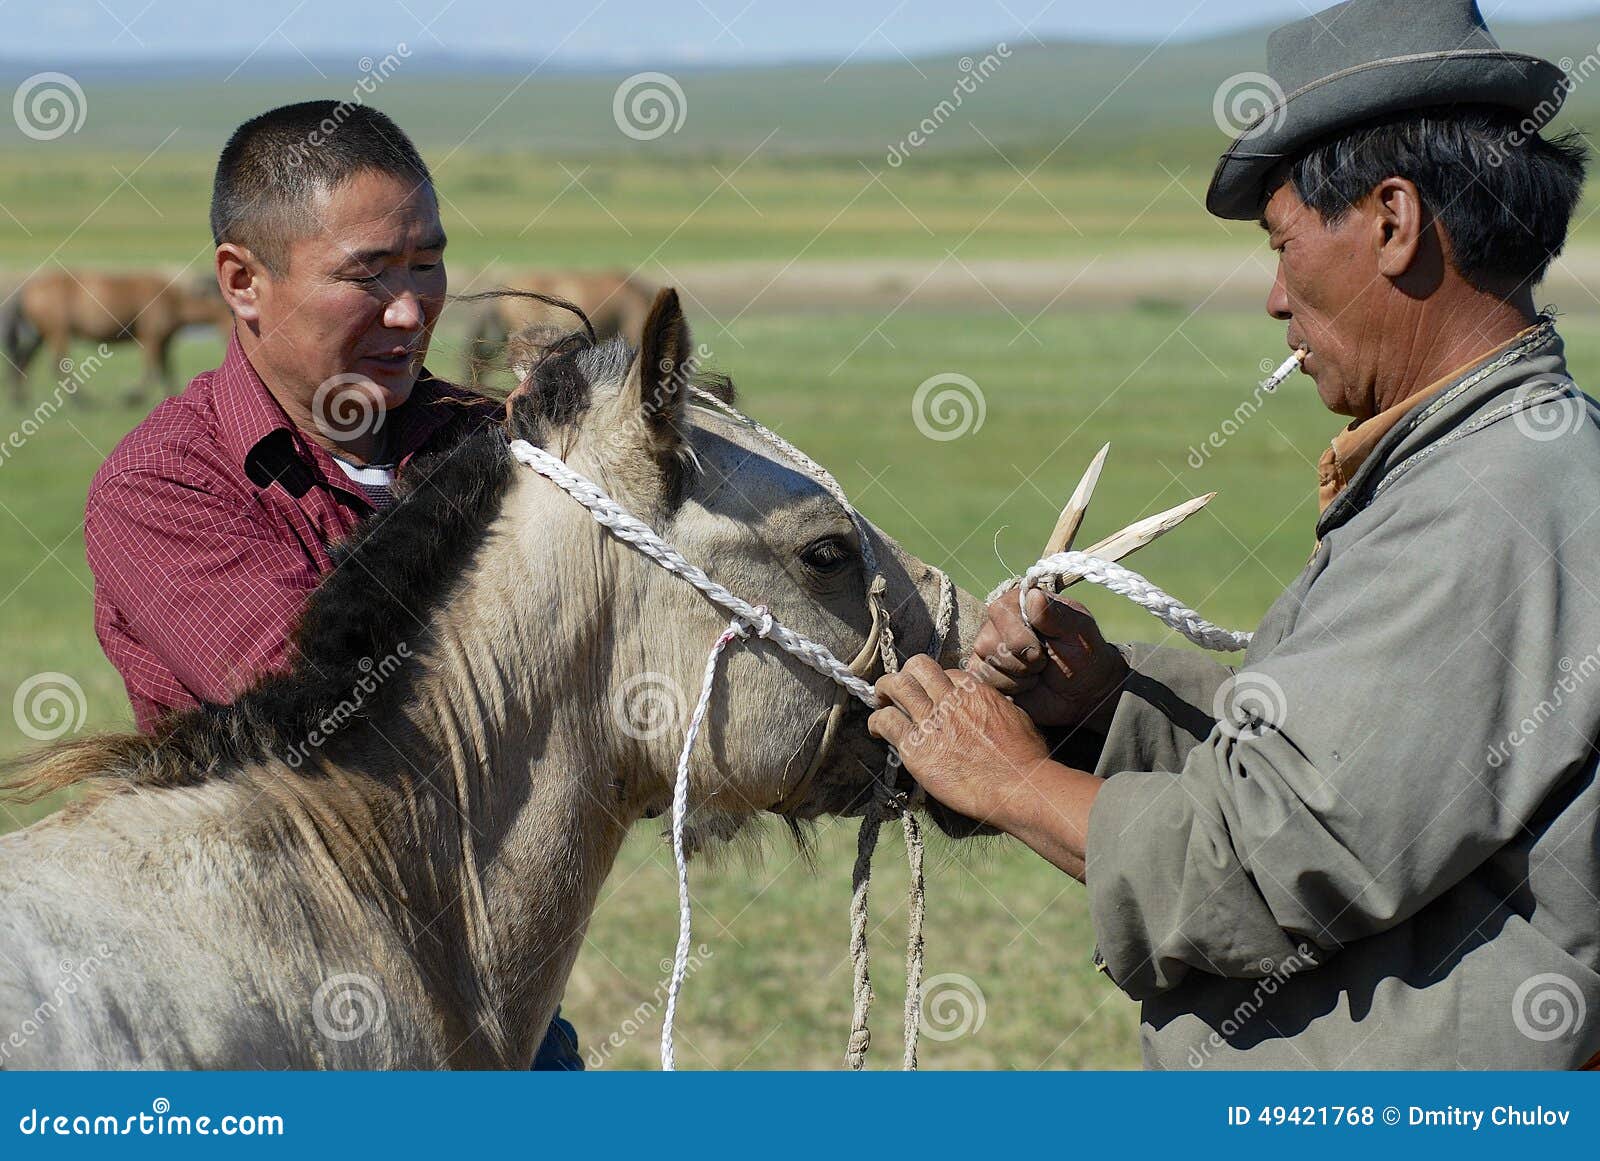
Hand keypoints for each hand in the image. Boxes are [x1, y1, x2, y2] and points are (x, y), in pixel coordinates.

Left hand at [868, 654, 1051, 828]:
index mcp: (976, 691)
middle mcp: (951, 699)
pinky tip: (877, 729)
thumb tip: (992, 705)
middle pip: (918, 667)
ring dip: (884, 690)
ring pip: (896, 686)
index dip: (936, 683)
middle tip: (898, 688)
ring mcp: (931, 721)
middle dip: (906, 674)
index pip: (946, 672)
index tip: (932, 695)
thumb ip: (997, 706)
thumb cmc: (1025, 760)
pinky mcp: (916, 746)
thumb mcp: (1018, 718)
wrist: (1016, 787)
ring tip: (880, 700)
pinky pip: (887, 721)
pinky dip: (877, 722)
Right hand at [969, 586, 1128, 730]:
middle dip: (1022, 659)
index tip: (1046, 645)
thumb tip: (1033, 596)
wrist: (1085, 693)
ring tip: (1037, 673)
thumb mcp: (1077, 631)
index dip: (1020, 635)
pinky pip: (984, 682)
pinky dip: (1010, 689)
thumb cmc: (1083, 655)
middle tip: (1044, 661)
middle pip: (987, 641)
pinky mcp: (987, 674)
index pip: (1000, 611)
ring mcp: (990, 649)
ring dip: (1018, 676)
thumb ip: (1054, 614)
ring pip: (984, 664)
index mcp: (1020, 603)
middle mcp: (999, 623)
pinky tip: (1026, 685)